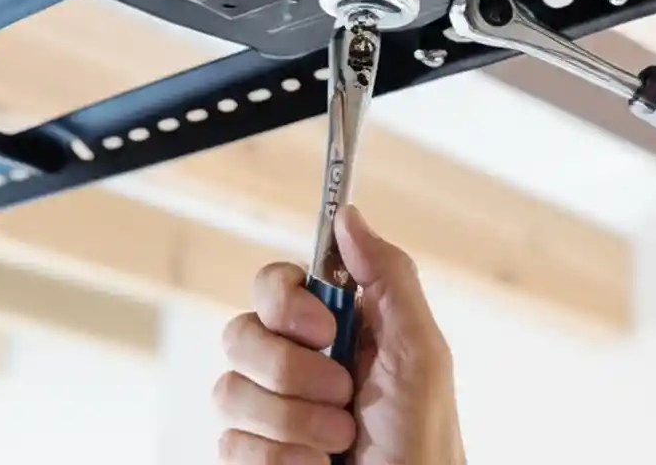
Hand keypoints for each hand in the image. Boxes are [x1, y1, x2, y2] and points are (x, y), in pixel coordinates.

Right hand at [215, 206, 464, 464]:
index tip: (324, 328)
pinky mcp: (254, 454)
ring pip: (229, 392)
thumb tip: (349, 215)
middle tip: (343, 396)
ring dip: (295, 423)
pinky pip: (231, 444)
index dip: (285, 300)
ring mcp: (269, 410)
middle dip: (292, 373)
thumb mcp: (421, 351)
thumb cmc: (425, 437)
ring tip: (340, 440)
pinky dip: (281, 460)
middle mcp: (295, 362)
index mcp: (336, 327)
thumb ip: (389, 276)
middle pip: (239, 333)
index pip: (274, 284)